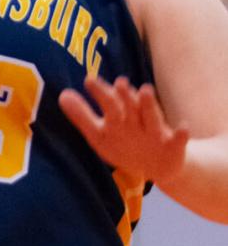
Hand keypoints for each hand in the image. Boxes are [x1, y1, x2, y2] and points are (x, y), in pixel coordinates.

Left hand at [60, 78, 187, 183]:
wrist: (159, 165)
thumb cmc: (124, 143)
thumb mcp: (100, 133)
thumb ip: (82, 115)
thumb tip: (62, 95)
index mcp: (119, 118)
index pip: (108, 103)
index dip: (100, 93)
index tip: (88, 80)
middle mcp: (137, 120)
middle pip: (129, 107)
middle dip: (123, 96)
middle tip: (118, 82)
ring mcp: (156, 132)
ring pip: (152, 117)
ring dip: (149, 105)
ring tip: (145, 90)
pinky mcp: (173, 145)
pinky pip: (179, 139)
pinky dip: (182, 134)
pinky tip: (184, 128)